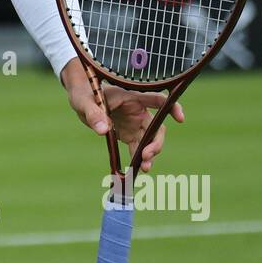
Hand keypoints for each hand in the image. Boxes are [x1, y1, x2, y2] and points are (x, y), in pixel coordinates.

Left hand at [61, 59, 184, 169]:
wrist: (81, 98)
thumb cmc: (84, 93)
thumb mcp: (84, 102)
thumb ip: (93, 114)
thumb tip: (103, 130)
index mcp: (131, 97)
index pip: (157, 99)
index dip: (171, 107)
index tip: (180, 118)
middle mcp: (138, 110)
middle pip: (156, 126)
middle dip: (156, 142)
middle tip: (146, 155)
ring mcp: (134, 123)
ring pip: (150, 140)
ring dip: (150, 153)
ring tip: (144, 168)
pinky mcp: (128, 133)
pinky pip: (138, 147)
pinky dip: (139, 158)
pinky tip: (137, 169)